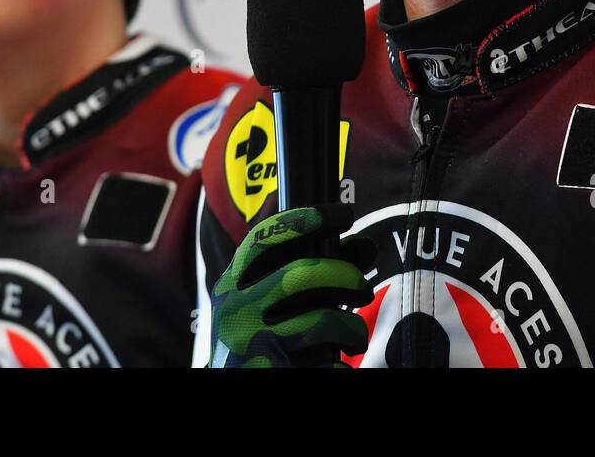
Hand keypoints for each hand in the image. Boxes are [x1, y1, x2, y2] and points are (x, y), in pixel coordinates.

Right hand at [209, 203, 374, 367]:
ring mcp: (251, 345)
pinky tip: (336, 362)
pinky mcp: (271, 371)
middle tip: (363, 288)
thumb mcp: (264, 301)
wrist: (239, 381)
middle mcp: (236, 311)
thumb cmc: (260, 339)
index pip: (265, 239)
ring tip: (353, 336)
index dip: (307, 219)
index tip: (343, 214)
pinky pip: (327, 361)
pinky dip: (341, 362)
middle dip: (346, 275)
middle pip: (304, 273)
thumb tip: (362, 246)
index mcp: (231, 285)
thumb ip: (302, 271)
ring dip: (352, 328)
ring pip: (324, 320)